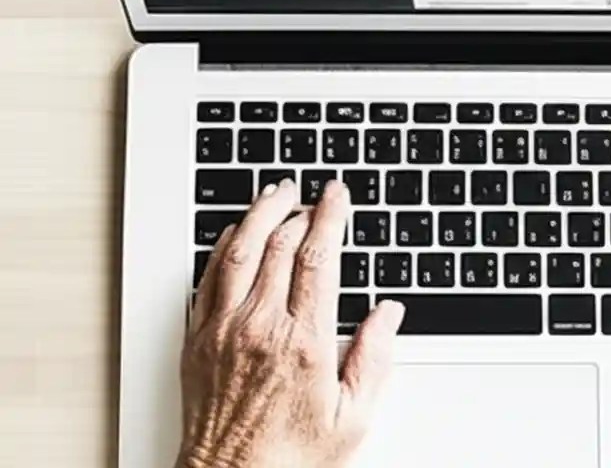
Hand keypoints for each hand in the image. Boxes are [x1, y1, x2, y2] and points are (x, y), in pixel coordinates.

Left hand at [178, 179, 404, 467]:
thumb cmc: (290, 457)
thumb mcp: (354, 416)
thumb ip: (374, 358)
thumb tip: (388, 314)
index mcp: (304, 342)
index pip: (319, 258)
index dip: (330, 218)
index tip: (337, 197)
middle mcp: (261, 328)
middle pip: (280, 245)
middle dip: (300, 210)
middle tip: (313, 195)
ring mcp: (224, 331)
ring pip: (240, 251)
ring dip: (260, 215)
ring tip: (275, 194)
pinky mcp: (197, 340)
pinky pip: (208, 278)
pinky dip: (224, 246)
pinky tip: (236, 233)